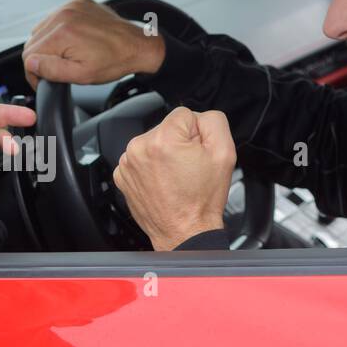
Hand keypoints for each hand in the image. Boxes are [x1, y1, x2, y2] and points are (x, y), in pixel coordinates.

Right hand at [22, 0, 164, 88]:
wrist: (137, 45)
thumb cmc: (114, 61)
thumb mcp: (81, 75)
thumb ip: (52, 70)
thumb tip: (31, 64)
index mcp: (63, 33)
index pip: (29, 55)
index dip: (34, 72)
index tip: (44, 80)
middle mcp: (64, 14)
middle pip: (32, 41)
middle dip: (41, 58)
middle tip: (57, 69)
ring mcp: (70, 5)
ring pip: (40, 29)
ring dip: (48, 44)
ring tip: (66, 55)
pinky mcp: (77, 2)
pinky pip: (54, 18)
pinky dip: (57, 31)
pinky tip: (72, 40)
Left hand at [112, 107, 236, 250]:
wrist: (184, 232)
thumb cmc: (201, 200)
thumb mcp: (224, 153)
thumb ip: (214, 121)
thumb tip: (199, 117)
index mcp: (162, 139)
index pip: (184, 114)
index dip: (197, 134)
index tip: (196, 154)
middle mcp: (139, 148)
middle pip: (167, 128)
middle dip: (180, 144)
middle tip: (188, 169)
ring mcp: (127, 164)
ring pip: (154, 143)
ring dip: (165, 155)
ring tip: (175, 178)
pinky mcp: (122, 176)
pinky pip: (141, 159)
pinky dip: (152, 168)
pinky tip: (163, 183)